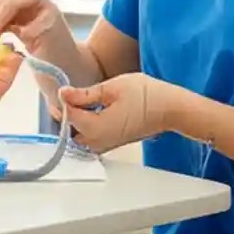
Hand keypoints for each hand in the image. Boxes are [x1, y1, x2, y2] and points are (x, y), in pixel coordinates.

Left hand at [55, 73, 180, 152]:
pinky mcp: (112, 143)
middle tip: (70, 93)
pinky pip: (90, 137)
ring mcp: (105, 145)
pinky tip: (92, 109)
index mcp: (95, 128)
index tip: (64, 88)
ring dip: (76, 119)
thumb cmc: (146, 96)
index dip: (62, 101)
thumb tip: (63, 94)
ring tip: (81, 99)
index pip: (67, 116)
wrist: (171, 109)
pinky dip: (86, 124)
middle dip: (66, 112)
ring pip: (79, 135)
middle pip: (69, 130)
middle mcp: (97, 142)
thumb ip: (84, 94)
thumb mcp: (112, 88)